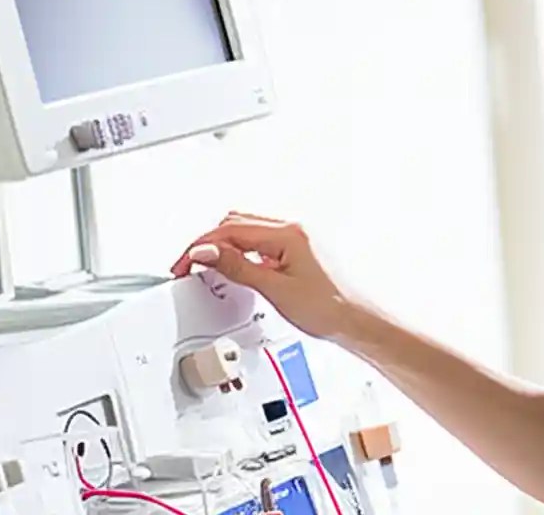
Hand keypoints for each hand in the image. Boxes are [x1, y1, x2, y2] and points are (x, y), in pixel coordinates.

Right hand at [171, 212, 356, 340]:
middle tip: (190, 266)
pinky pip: (263, 243)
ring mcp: (300, 238)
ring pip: (249, 231)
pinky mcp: (301, 250)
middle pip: (237, 223)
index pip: (231, 228)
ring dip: (226, 245)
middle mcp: (296, 229)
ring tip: (209, 268)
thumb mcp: (275, 290)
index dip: (201, 245)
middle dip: (209, 242)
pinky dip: (243, 252)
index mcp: (289, 233)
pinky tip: (237, 269)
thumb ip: (237, 268)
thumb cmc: (329, 308)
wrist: (359, 321)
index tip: (183, 263)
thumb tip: (206, 252)